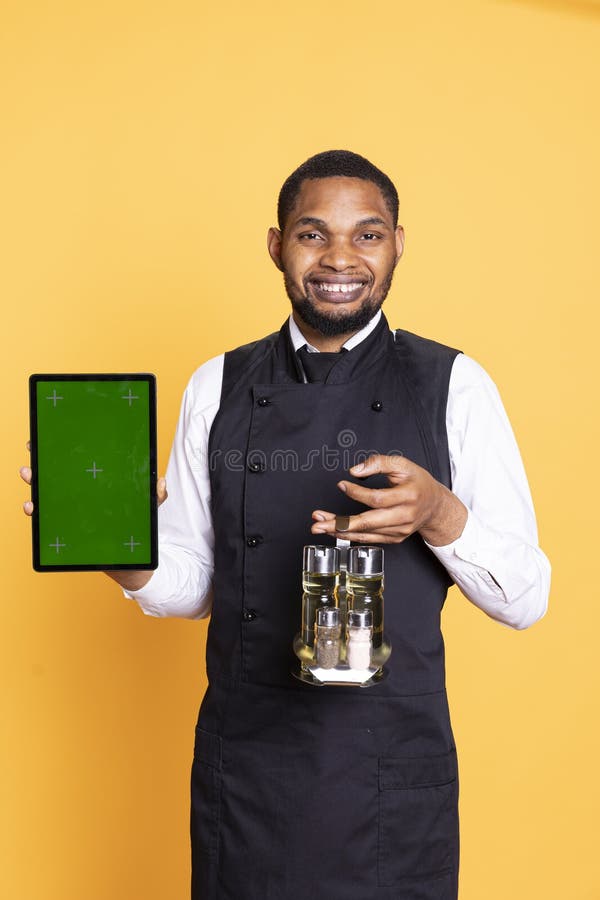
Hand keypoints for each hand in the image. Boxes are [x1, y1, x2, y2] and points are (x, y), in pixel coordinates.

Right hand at [19, 440, 167, 589]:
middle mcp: (79, 494)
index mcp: (97, 484)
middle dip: (42, 460)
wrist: (132, 560)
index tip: (51, 435)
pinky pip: (45, 519)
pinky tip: (32, 506)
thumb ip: (155, 496)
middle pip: (56, 474)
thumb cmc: (135, 527)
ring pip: (46, 494)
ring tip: (29, 474)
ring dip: (33, 483)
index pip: (77, 461)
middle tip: (33, 450)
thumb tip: (160, 482)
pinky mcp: (65, 529)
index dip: (63, 447)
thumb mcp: (147, 508)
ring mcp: (70, 511)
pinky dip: (36, 512)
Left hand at [311, 454, 466, 545]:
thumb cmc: (418, 483)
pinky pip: (369, 539)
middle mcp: (404, 517)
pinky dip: (350, 536)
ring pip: (365, 534)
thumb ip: (379, 462)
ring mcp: (399, 531)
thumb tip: (354, 470)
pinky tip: (334, 530)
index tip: (341, 485)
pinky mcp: (394, 539)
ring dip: (339, 530)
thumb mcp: (403, 464)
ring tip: (318, 525)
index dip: (357, 493)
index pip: (378, 499)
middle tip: (317, 522)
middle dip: (341, 524)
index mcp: (408, 497)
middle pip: (369, 523)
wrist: (435, 506)